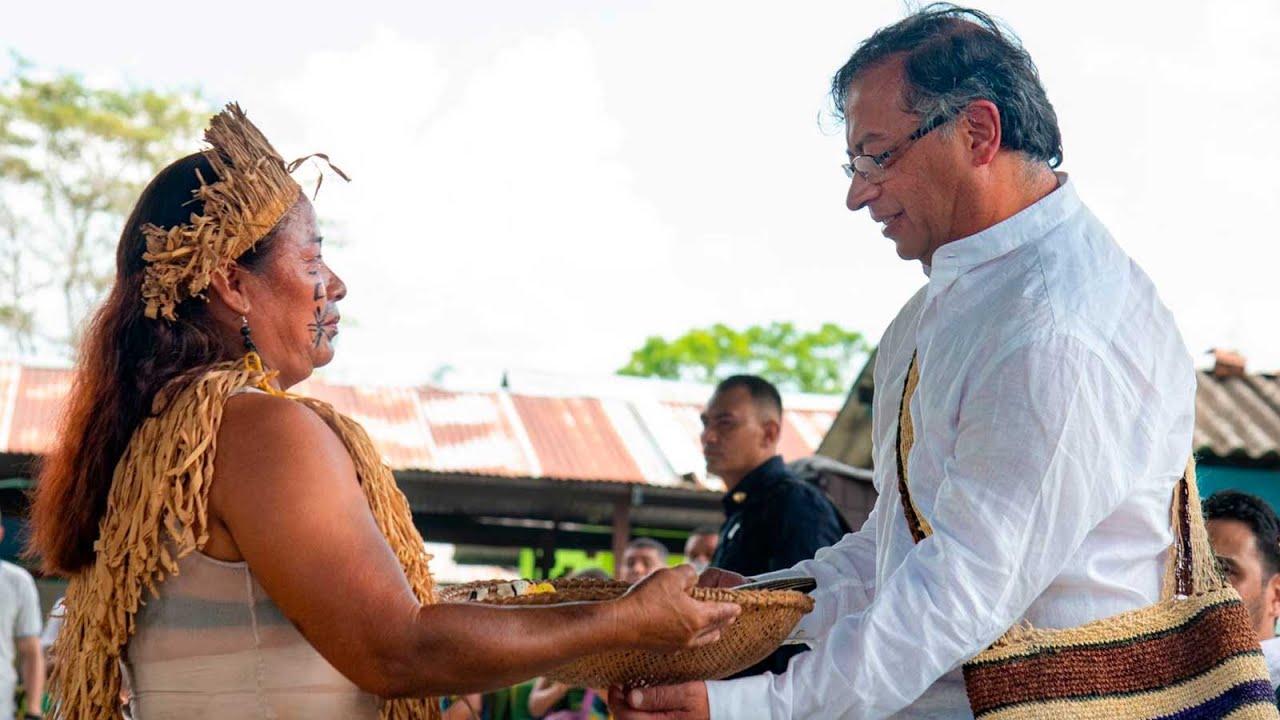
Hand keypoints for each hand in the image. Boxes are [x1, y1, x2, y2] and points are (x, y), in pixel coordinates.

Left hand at [608, 682, 709, 719]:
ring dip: (626, 710)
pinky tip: (640, 703)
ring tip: (629, 694)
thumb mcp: (685, 693)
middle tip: (620, 688)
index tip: (616, 685)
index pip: (627, 717)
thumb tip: (631, 697)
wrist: (723, 712)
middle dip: (619, 705)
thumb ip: (659, 696)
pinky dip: (637, 714)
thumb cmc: (707, 701)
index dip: (616, 701)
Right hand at [618, 565, 739, 652]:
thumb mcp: (671, 575)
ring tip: (713, 629)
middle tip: (729, 616)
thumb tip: (694, 578)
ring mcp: (678, 645)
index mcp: (698, 617)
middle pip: (715, 628)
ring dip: (710, 632)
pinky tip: (687, 634)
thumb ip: (688, 573)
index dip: (731, 607)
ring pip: (702, 640)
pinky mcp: (664, 649)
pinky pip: (686, 644)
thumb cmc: (647, 599)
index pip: (722, 612)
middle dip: (724, 621)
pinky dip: (693, 638)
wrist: (621, 625)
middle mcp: (692, 635)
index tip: (738, 606)